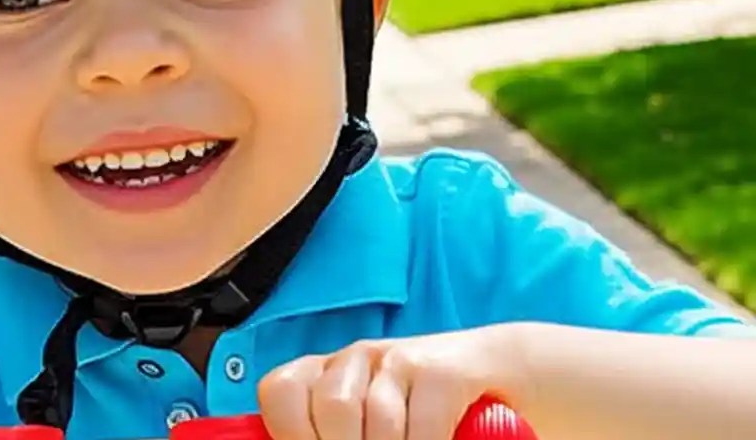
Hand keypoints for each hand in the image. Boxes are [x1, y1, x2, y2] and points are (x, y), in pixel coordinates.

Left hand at [257, 325, 530, 439]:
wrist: (511, 376)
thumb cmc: (429, 416)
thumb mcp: (375, 430)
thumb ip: (340, 436)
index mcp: (326, 374)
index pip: (281, 393)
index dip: (291, 434)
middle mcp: (356, 359)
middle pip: (332, 409)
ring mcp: (400, 360)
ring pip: (379, 421)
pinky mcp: (444, 369)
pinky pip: (425, 424)